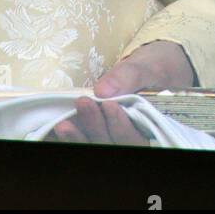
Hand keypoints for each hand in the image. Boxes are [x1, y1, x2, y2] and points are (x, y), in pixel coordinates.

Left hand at [43, 41, 196, 145]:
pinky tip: (60, 129)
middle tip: (84, 103)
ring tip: (63, 123)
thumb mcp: (148, 67)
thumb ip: (129, 77)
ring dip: (80, 137)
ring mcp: (113, 139)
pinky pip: (85, 141)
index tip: (110, 106)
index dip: (122, 128)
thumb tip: (102, 90)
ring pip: (97, 146)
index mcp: (151, 130)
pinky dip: (72, 137)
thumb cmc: (153, 70)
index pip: (137, 140)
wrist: (148, 71)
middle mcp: (132, 140)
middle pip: (113, 145)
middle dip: (97, 128)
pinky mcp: (96, 134)